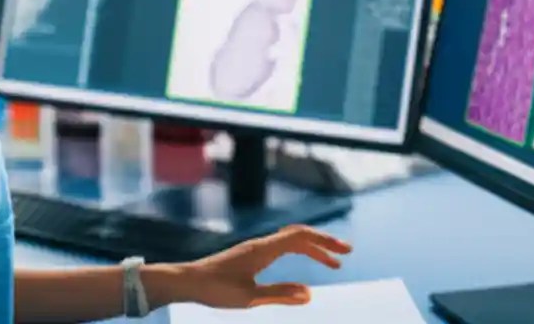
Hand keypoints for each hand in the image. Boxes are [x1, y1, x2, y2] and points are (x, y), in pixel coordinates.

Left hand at [148, 225, 351, 308]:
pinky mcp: (249, 256)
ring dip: (312, 249)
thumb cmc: (215, 290)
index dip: (324, 242)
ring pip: (290, 241)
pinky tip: (302, 263)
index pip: (300, 236)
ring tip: (332, 264)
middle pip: (298, 235)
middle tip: (346, 254)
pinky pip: (280, 247)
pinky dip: (298, 252)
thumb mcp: (249, 298)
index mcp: (262, 250)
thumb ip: (280, 295)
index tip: (345, 252)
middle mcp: (260, 245)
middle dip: (324, 243)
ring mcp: (254, 249)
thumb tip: (310, 294)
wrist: (186, 282)